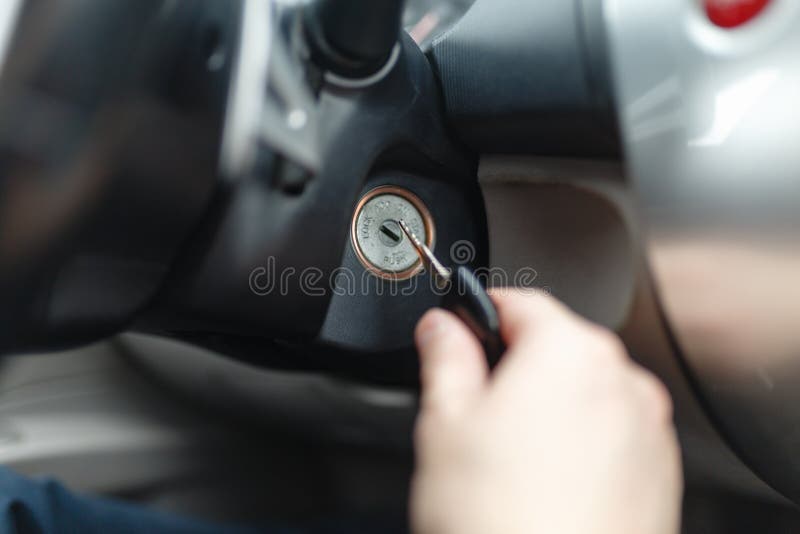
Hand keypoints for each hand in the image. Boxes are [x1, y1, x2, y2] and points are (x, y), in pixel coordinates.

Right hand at [410, 292, 681, 533]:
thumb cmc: (498, 521)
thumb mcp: (446, 423)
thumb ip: (445, 356)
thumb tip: (441, 327)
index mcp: (571, 353)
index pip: (520, 302)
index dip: (480, 312)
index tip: (459, 331)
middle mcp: (623, 382)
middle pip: (556, 347)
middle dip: (514, 367)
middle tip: (474, 411)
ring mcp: (648, 431)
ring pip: (584, 394)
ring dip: (548, 407)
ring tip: (508, 461)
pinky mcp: (658, 475)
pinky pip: (611, 436)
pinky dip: (579, 445)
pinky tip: (544, 486)